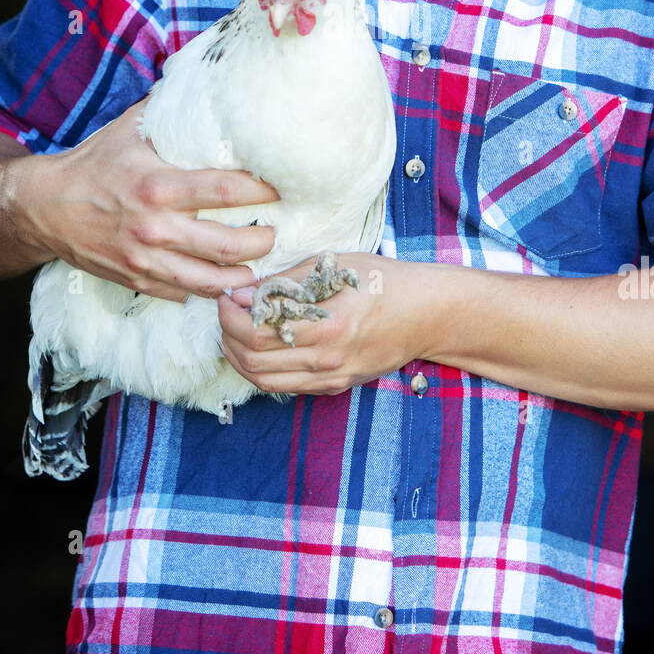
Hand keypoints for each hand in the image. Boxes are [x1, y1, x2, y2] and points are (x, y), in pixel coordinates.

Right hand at [10, 98, 278, 300]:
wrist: (44, 207)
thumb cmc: (94, 163)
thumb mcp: (132, 128)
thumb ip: (173, 110)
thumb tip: (212, 83)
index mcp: (159, 185)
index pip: (227, 191)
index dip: (263, 191)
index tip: (281, 187)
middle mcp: (156, 227)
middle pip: (229, 245)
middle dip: (263, 241)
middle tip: (276, 231)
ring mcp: (147, 260)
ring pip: (212, 282)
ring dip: (244, 275)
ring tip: (260, 263)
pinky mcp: (138, 281)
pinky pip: (185, 295)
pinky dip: (210, 291)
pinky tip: (227, 280)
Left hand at [217, 253, 438, 394]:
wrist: (426, 315)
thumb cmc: (384, 282)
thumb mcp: (337, 267)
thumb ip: (289, 281)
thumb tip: (246, 292)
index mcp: (328, 325)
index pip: (258, 331)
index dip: (231, 314)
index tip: (228, 295)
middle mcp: (327, 359)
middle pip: (254, 361)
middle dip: (229, 335)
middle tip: (227, 311)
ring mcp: (331, 378)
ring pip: (264, 381)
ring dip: (240, 357)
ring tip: (236, 331)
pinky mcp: (335, 386)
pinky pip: (285, 386)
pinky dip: (262, 370)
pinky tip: (260, 348)